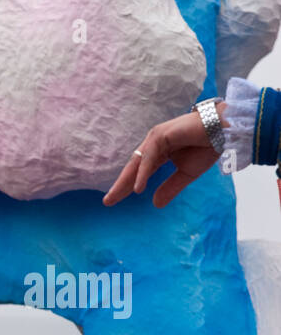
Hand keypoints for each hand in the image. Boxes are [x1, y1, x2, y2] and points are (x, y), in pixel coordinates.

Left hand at [103, 104, 226, 207]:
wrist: (228, 129)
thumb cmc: (210, 145)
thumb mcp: (187, 173)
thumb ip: (170, 187)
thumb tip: (155, 204)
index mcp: (159, 151)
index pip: (139, 171)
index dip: (126, 185)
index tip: (113, 200)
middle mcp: (155, 142)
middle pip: (134, 167)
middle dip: (120, 185)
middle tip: (107, 202)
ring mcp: (157, 137)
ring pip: (139, 162)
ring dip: (127, 181)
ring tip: (116, 197)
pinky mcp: (163, 134)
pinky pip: (150, 157)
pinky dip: (143, 173)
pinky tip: (138, 188)